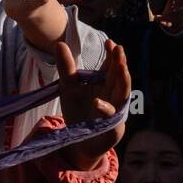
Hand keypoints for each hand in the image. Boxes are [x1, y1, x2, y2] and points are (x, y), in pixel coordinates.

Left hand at [56, 39, 130, 169]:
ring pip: (123, 93)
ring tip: (121, 65)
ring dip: (123, 79)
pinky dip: (104, 108)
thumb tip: (59, 43)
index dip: (112, 55)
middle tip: (119, 48)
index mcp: (105, 84)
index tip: (109, 42)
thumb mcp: (68, 87)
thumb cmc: (78, 111)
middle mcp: (114, 95)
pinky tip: (96, 102)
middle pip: (120, 76)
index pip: (112, 66)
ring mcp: (116, 110)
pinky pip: (110, 116)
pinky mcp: (113, 126)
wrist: (79, 140)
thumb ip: (66, 67)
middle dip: (120, 62)